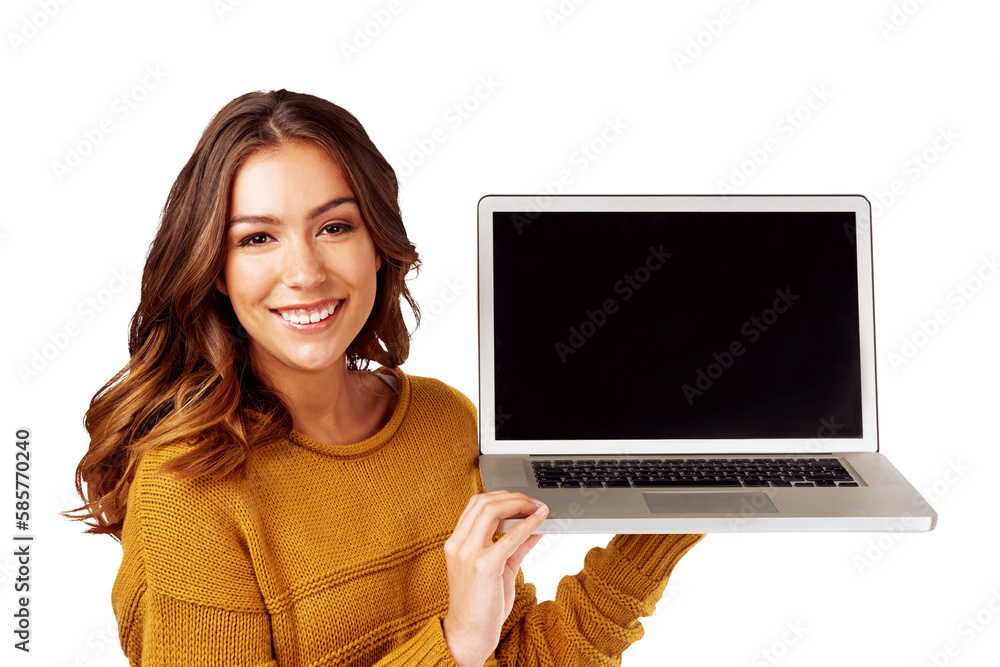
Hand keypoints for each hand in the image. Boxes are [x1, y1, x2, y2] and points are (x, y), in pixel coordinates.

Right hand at [442, 491, 547, 666]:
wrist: (468, 634)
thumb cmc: (480, 605)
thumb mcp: (498, 568)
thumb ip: (515, 546)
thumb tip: (535, 527)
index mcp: (456, 542)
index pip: (476, 504)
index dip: (502, 496)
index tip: (522, 500)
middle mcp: (458, 544)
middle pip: (484, 502)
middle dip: (513, 497)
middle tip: (534, 502)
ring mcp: (468, 554)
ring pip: (491, 510)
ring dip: (519, 504)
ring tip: (537, 508)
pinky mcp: (483, 566)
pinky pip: (509, 537)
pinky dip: (527, 524)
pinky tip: (540, 521)